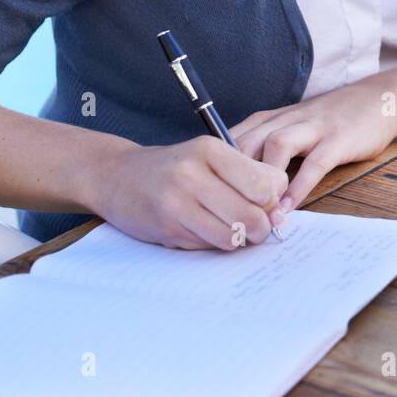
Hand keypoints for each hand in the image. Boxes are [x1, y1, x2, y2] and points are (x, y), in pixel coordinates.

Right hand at [89, 135, 289, 249]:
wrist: (117, 176)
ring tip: (231, 230)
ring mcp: (177, 201)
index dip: (273, 200)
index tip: (266, 204)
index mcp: (211, 149)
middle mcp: (193, 172)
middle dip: (260, 228)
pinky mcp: (167, 227)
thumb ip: (245, 177)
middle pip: (252, 214)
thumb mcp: (209, 158)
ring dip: (238, 240)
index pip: (264, 183)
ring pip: (231, 236)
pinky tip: (203, 231)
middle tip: (254, 227)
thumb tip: (279, 211)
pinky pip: (207, 246)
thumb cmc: (173, 168)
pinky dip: (213, 245)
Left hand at [230, 77, 396, 209]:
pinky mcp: (337, 139)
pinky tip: (290, 209)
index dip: (214, 172)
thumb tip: (231, 188)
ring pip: (276, 146)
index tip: (208, 202)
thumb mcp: (287, 129)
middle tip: (228, 215)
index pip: (227, 142)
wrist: (375, 100)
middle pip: (246, 144)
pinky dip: (298, 187)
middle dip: (233, 179)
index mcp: (266, 121)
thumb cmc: (325, 122)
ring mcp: (311, 128)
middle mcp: (283, 120)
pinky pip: (313, 163)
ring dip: (264, 181)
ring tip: (258, 214)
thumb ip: (262, 151)